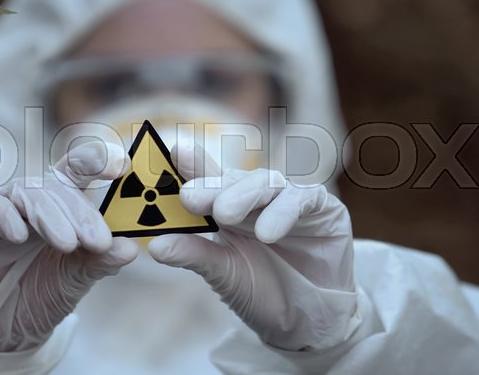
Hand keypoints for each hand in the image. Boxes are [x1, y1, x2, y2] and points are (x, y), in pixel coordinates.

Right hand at [0, 142, 137, 351]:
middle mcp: (29, 200)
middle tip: (97, 240)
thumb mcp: (77, 278)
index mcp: (59, 205)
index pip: (77, 170)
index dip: (96, 160)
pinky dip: (4, 215)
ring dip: (49, 216)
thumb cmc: (39, 297)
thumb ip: (101, 260)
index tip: (121, 165)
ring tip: (68, 245)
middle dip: (79, 211)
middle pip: (55, 186)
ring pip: (25, 192)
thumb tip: (130, 247)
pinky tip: (19, 236)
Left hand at [149, 143, 357, 350]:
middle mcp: (259, 198)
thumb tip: (155, 246)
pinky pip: (304, 197)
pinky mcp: (323, 209)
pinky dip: (285, 210)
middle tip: (190, 197)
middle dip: (211, 185)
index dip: (191, 164)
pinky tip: (269, 231)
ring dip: (244, 196)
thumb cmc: (263, 293)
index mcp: (229, 207)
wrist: (309, 324)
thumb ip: (194, 254)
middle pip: (234, 178)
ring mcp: (291, 200)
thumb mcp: (223, 274)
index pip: (208, 179)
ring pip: (267, 182)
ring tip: (226, 216)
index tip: (173, 154)